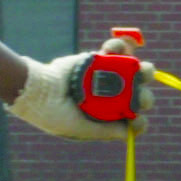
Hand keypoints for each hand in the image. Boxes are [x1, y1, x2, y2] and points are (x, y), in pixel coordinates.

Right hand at [6, 49, 144, 142]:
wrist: (35, 89)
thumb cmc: (53, 114)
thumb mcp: (78, 128)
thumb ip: (104, 131)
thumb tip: (129, 134)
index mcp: (108, 118)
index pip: (134, 122)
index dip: (139, 121)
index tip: (135, 118)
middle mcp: (112, 98)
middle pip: (141, 96)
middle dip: (144, 96)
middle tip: (136, 92)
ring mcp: (108, 77)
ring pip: (136, 72)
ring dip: (142, 69)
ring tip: (135, 67)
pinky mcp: (100, 59)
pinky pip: (118, 50)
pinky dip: (120, 46)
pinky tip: (111, 49)